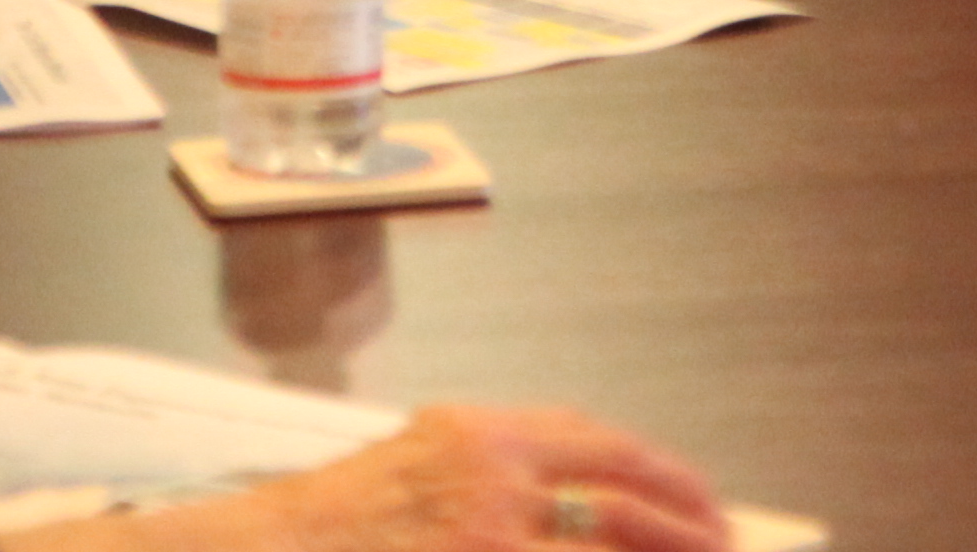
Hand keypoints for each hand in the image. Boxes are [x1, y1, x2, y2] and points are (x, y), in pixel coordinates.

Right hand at [44, 407, 731, 551]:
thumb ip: (506, 472)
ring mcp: (481, 543)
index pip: (606, 447)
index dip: (670, 481)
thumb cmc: (332, 521)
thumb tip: (598, 507)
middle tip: (723, 551)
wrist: (253, 549)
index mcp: (479, 437)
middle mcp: (488, 485)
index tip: (707, 509)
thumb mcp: (423, 461)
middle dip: (686, 538)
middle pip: (622, 510)